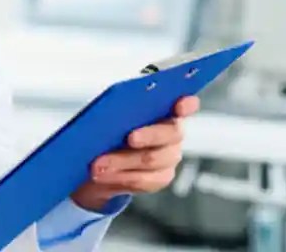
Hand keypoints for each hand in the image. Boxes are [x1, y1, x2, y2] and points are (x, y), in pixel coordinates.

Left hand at [72, 96, 200, 211]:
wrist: (101, 161)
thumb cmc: (108, 129)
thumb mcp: (110, 116)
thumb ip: (119, 111)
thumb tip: (109, 113)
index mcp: (164, 110)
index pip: (184, 105)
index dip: (186, 104)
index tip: (180, 104)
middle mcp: (172, 133)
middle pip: (171, 133)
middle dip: (149, 135)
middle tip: (130, 138)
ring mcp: (169, 157)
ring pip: (153, 159)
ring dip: (122, 161)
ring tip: (98, 164)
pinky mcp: (160, 178)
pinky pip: (143, 180)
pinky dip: (119, 177)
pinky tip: (102, 175)